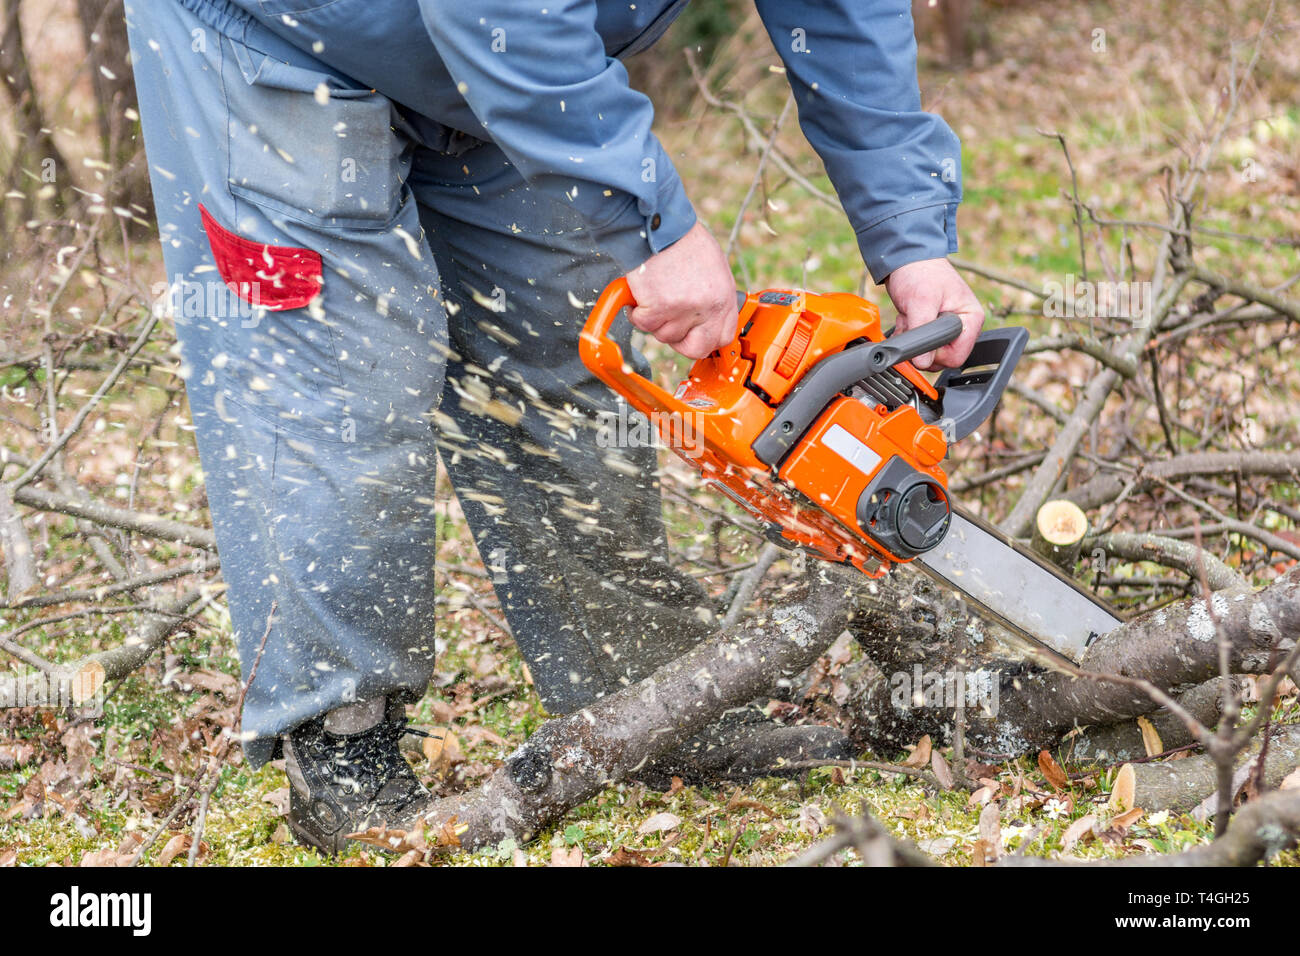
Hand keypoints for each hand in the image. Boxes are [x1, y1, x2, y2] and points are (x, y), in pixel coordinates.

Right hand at [624, 221, 737, 359]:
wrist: (659, 228)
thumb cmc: (683, 241)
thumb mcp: (713, 268)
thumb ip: (712, 297)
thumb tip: (705, 317)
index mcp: (723, 297)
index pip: (722, 338)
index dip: (705, 340)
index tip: (693, 336)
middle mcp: (707, 308)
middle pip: (696, 348)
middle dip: (680, 342)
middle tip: (668, 325)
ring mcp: (683, 310)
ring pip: (664, 335)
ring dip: (655, 320)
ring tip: (655, 293)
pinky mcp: (659, 308)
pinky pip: (644, 324)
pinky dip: (637, 312)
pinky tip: (642, 293)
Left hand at [883, 258, 984, 369]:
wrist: (906, 259)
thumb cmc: (919, 273)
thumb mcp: (921, 302)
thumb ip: (923, 333)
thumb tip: (923, 362)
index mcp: (970, 319)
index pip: (957, 356)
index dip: (935, 354)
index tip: (919, 341)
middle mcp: (963, 326)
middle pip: (943, 358)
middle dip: (921, 346)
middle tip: (911, 324)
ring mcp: (949, 328)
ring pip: (929, 354)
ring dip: (913, 340)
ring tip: (908, 318)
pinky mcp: (935, 328)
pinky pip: (921, 346)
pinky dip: (909, 336)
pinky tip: (906, 320)